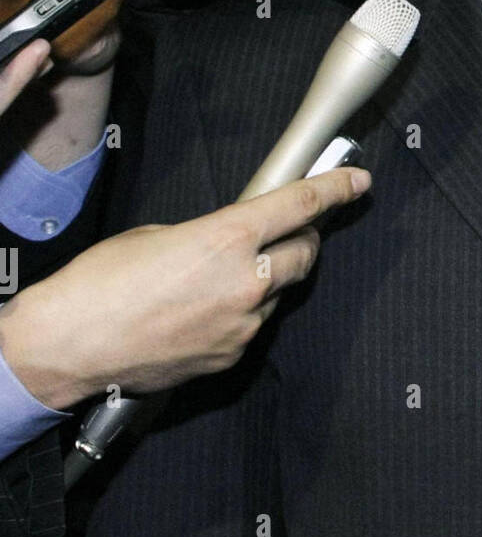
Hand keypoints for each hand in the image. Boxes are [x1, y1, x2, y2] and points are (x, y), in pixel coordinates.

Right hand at [0, 166, 369, 407]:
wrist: (69, 345)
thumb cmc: (101, 282)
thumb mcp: (161, 234)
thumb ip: (213, 233)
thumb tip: (236, 239)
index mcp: (228, 238)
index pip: (302, 204)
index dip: (337, 188)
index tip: (358, 180)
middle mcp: (246, 282)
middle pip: (306, 252)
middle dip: (305, 237)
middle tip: (293, 229)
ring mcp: (243, 325)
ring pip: (279, 292)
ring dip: (267, 279)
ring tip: (223, 277)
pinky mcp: (231, 357)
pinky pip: (253, 325)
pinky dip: (243, 313)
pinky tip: (204, 310)